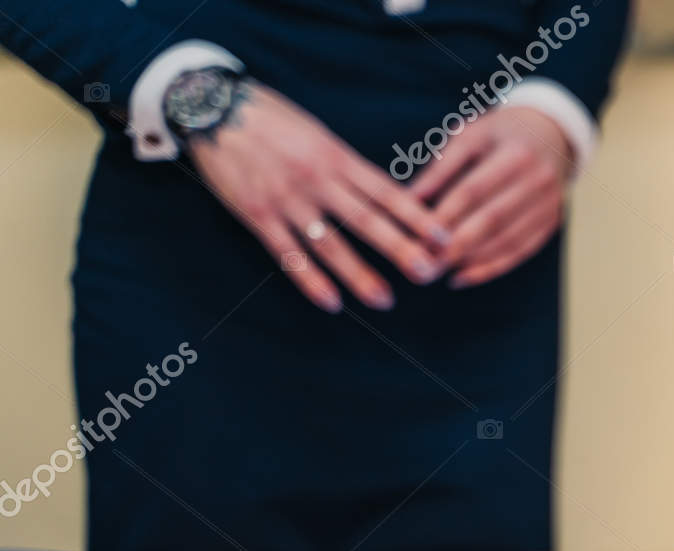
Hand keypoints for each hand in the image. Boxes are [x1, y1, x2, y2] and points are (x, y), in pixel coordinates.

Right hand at [189, 81, 448, 312]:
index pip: (386, 192)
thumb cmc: (274, 122)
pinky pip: (288, 254)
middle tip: (429, 273)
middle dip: (399, 248)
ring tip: (385, 300)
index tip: (445, 238)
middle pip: (366, 220)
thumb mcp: (318, 135)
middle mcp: (316, 179)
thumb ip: (349, 168)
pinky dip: (310, 281)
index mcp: (336, 157)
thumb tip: (387, 198)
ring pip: (330, 244)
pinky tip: (332, 303)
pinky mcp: (257, 215)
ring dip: (359, 275)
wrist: (213, 108)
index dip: (417, 217)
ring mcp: (286, 200)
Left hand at [411, 106, 571, 288]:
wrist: (553, 135)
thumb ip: (440, 168)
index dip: (444, 216)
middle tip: (424, 262)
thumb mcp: (470, 137)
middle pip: (491, 220)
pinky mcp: (552, 222)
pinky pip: (520, 252)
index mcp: (514, 153)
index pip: (472, 190)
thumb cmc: (500, 134)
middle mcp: (538, 180)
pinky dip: (490, 268)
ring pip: (506, 241)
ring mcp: (549, 204)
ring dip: (470, 260)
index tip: (416, 235)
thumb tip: (408, 200)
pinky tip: (462, 276)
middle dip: (455, 245)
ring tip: (438, 270)